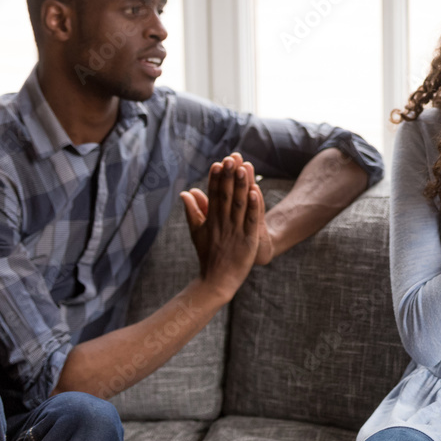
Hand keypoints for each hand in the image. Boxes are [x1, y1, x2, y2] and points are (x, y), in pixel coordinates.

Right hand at [179, 153, 263, 300]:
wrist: (217, 281)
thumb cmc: (208, 256)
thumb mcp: (197, 232)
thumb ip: (192, 211)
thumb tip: (185, 192)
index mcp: (211, 220)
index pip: (213, 195)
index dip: (216, 179)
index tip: (218, 163)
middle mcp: (222, 223)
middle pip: (226, 196)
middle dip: (229, 177)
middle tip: (231, 158)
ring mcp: (235, 231)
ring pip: (239, 205)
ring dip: (241, 186)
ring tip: (244, 169)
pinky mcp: (248, 240)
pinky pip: (251, 221)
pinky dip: (253, 207)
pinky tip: (255, 193)